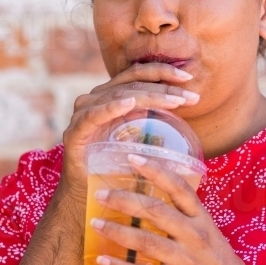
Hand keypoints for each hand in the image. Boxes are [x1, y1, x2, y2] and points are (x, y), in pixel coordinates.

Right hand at [59, 62, 199, 204]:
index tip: (188, 78)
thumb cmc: (116, 163)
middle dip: (165, 88)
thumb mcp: (138, 136)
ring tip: (174, 102)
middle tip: (191, 96)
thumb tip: (183, 106)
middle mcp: (96, 98)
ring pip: (119, 96)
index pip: (137, 74)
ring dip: (149, 97)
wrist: (87, 192)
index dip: (162, 72)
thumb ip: (151, 118)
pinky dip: (111, 108)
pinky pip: (94, 116)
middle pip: (133, 84)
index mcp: (111, 95)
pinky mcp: (75, 132)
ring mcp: (83, 113)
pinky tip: (128, 104)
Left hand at [89, 153, 259, 264]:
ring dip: (117, 231)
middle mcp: (195, 235)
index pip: (179, 188)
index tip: (133, 158)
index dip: (155, 170)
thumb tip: (155, 205)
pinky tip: (103, 261)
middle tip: (101, 194)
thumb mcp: (210, 234)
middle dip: (124, 200)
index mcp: (202, 219)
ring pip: (146, 241)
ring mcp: (186, 260)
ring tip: (96, 224)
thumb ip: (187, 219)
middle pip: (156, 211)